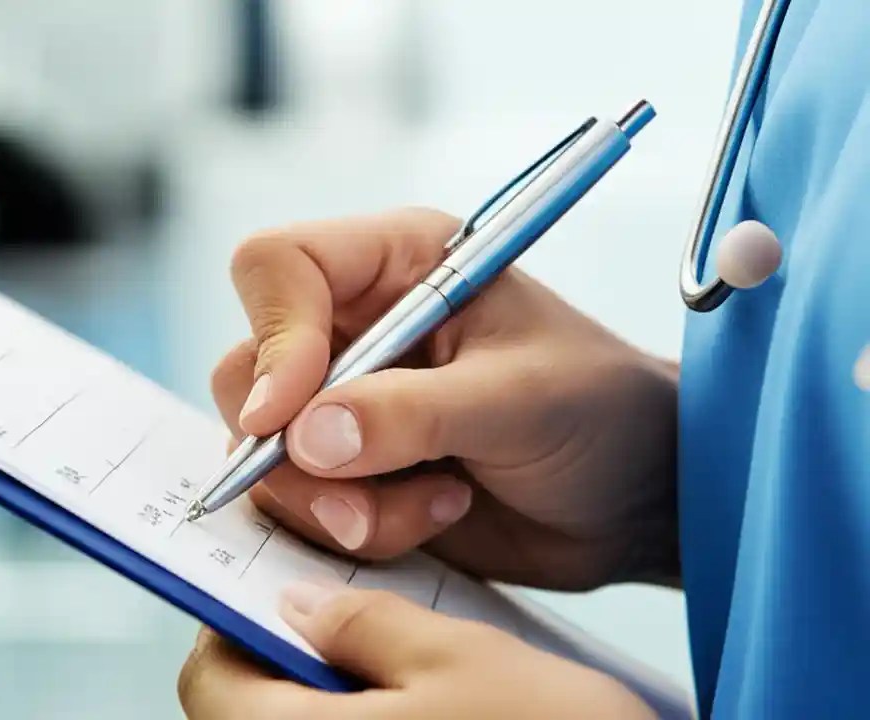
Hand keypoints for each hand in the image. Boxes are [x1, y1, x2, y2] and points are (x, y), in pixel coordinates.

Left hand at [178, 584, 655, 718]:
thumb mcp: (460, 658)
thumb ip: (362, 625)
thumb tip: (298, 607)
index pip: (208, 679)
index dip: (231, 623)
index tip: (278, 587)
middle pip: (251, 709)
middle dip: (288, 654)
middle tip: (346, 608)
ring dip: (335, 685)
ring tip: (396, 646)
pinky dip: (368, 715)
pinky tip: (424, 694)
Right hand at [213, 208, 678, 588]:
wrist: (635, 499)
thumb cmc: (601, 414)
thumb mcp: (520, 399)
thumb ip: (411, 413)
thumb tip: (304, 437)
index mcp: (397, 266)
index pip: (277, 267)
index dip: (272, 336)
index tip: (287, 418)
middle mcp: (354, 328)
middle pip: (245, 371)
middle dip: (294, 449)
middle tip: (360, 497)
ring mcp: (342, 406)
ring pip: (264, 454)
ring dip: (337, 502)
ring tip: (440, 505)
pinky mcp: (346, 474)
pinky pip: (298, 508)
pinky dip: (356, 530)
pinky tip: (437, 517)